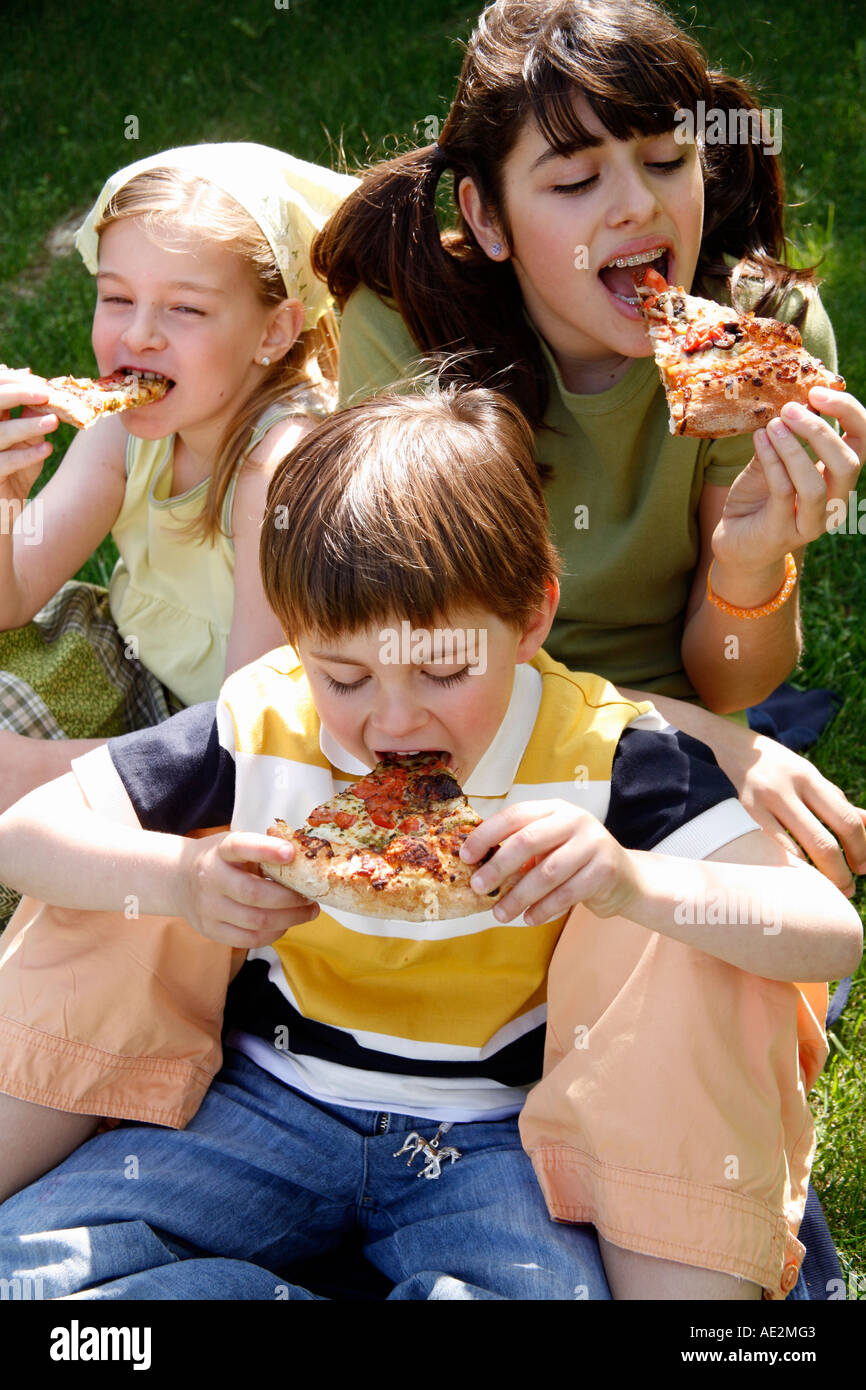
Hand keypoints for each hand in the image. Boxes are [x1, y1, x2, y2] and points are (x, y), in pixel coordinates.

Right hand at [0, 370, 56, 502]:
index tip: (40, 382)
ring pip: (0, 434)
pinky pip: (5, 463)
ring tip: (54, 421)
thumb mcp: (26, 443)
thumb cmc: (15, 473)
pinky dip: (27, 455)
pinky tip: (46, 449)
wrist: (3, 511)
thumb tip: (46, 393)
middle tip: (45, 393)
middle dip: (16, 394)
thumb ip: (31, 420)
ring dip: (27, 425)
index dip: (12, 381)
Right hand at [179, 830, 318, 946]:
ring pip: (255, 921)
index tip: (291, 853)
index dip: (266, 849)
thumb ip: (262, 849)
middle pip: (254, 894)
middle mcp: (210, 878)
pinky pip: (248, 939)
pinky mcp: (210, 930)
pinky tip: (285, 924)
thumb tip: (305, 858)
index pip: (240, 846)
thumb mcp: (234, 844)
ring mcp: (207, 907)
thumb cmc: (219, 859)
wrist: (178, 879)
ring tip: (307, 912)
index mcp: (219, 850)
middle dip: (290, 899)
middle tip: (311, 896)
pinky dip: (273, 934)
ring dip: (289, 919)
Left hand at [460, 800, 637, 925]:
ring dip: (519, 896)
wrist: (626, 878)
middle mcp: (575, 820)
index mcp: (554, 809)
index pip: (515, 815)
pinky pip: (567, 893)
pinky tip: (529, 918)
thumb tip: (476, 867)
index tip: (466, 856)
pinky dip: (544, 909)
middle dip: (499, 866)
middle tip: (478, 887)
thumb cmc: (575, 862)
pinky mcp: (604, 871)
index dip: (487, 834)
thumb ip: (520, 849)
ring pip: (547, 872)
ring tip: (500, 914)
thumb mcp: (550, 846)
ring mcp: (593, 844)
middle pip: (529, 840)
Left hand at [711, 387, 864, 585]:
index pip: (861, 442)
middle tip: (790, 408)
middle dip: (821, 430)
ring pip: (816, 483)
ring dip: (794, 449)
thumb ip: (784, 437)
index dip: (849, 413)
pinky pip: (784, 493)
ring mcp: (810, 523)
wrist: (734, 542)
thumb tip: (791, 400)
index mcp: (838, 480)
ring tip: (772, 425)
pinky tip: (759, 440)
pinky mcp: (782, 533)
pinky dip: (772, 461)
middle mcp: (833, 503)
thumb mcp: (771, 461)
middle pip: (848, 463)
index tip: (819, 391)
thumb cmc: (757, 499)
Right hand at [712, 726, 865, 894]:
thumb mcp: (807, 775)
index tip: (863, 867)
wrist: (725, 746)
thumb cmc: (776, 768)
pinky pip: (770, 852)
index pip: (846, 819)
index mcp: (808, 777)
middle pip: (824, 842)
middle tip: (848, 889)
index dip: (861, 849)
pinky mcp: (739, 817)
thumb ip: (836, 800)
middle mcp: (784, 789)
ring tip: (825, 891)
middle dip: (841, 873)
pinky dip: (789, 871)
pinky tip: (796, 881)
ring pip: (797, 854)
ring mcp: (759, 804)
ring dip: (817, 879)